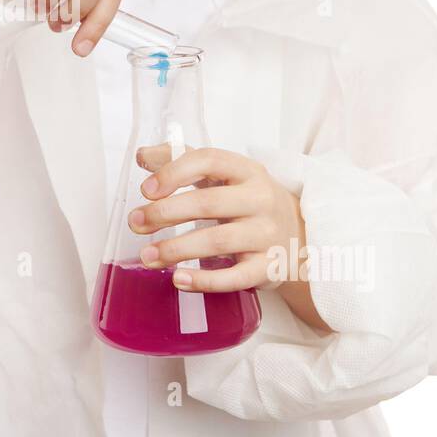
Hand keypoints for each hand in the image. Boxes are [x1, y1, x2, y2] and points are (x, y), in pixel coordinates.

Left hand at [129, 143, 307, 293]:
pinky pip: (235, 277)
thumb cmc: (249, 201)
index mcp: (246, 171)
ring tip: (148, 256)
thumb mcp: (224, 175)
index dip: (174, 173)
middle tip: (136, 223)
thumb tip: (142, 155)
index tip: (146, 189)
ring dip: (176, 249)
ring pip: (217, 241)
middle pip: (207, 203)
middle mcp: (260, 199)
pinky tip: (179, 279)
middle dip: (165, 213)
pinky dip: (205, 280)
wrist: (300, 233)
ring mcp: (266, 234)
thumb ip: (182, 161)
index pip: (209, 161)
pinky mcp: (268, 267)